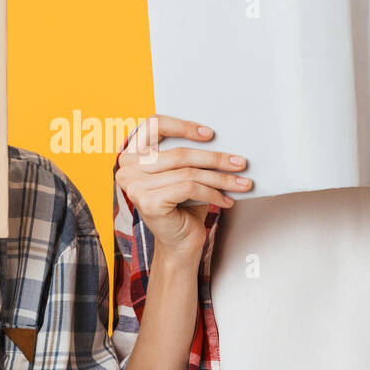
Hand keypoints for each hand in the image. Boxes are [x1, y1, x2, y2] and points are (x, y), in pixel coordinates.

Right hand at [116, 115, 252, 258]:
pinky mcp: (148, 202)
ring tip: (242, 182)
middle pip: (178, 154)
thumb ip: (189, 156)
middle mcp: (127, 169)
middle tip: (240, 162)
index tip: (210, 134)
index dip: (182, 126)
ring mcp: (135, 186)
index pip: (153, 125)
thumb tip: (221, 139)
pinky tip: (226, 199)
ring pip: (188, 172)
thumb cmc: (182, 207)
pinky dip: (213, 193)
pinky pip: (189, 188)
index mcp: (131, 156)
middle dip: (215, 158)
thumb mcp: (183, 174)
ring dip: (220, 178)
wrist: (178, 244)